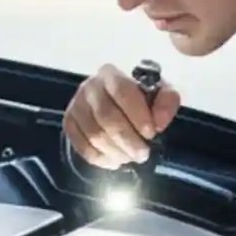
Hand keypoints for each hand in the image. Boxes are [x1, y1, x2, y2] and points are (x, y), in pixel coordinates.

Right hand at [63, 63, 180, 169]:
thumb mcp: (159, 93)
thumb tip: (159, 123)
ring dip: (115, 152)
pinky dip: (101, 159)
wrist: (113, 103)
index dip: (137, 114)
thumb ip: (166, 102)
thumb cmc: (139, 98)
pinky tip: (115, 161)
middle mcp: (89, 87)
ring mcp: (76, 106)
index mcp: (111, 74)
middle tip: (143, 154)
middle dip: (127, 140)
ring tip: (130, 158)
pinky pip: (82, 147)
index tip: (151, 133)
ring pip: (94, 135)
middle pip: (106, 117)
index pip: (122, 91)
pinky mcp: (69, 124)